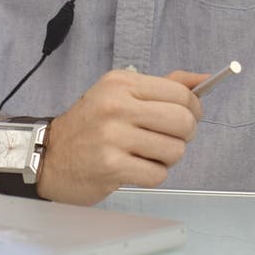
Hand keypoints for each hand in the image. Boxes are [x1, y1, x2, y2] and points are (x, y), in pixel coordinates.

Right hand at [37, 69, 207, 204]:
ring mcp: (113, 137)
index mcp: (122, 83)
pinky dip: (153, 174)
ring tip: (149, 153)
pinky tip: (136, 167)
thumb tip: (204, 80)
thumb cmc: (92, 123)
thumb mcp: (122, 92)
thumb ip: (164, 85)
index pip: (179, 92)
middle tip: (173, 137)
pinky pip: (157, 174)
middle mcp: (117, 105)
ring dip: (168, 157)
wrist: (49, 155)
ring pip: (174, 150)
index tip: (191, 115)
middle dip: (186, 134)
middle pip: (182, 121)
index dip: (194, 107)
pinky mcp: (111, 167)